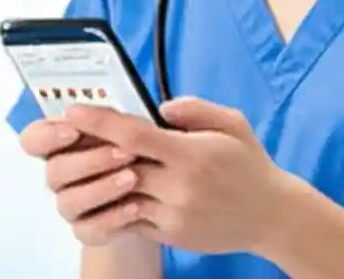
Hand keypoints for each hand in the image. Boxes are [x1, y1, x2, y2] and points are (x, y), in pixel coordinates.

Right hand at [18, 118, 143, 245]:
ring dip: (101, 189)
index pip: (33, 140)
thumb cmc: (140, 146)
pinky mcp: (86, 230)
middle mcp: (59, 174)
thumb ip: (109, 119)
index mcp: (61, 142)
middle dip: (90, 161)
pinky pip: (88, 230)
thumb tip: (77, 111)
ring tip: (133, 178)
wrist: (162, 189)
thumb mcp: (132, 126)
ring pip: (67, 203)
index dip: (46, 137)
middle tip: (125, 152)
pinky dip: (112, 218)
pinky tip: (135, 206)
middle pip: (53, 172)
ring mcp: (70, 204)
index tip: (72, 131)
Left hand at [62, 97, 298, 254]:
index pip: (133, 136)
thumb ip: (194, 109)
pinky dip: (115, 205)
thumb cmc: (249, 164)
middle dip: (93, 150)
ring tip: (88, 162)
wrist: (272, 216)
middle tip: (71, 135)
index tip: (73, 111)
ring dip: (102, 179)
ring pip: (119, 196)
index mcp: (191, 155)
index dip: (98, 122)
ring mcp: (173, 216)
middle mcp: (179, 188)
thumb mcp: (232, 123)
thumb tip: (159, 108)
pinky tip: (109, 189)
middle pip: (119, 166)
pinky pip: (130, 221)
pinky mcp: (170, 235)